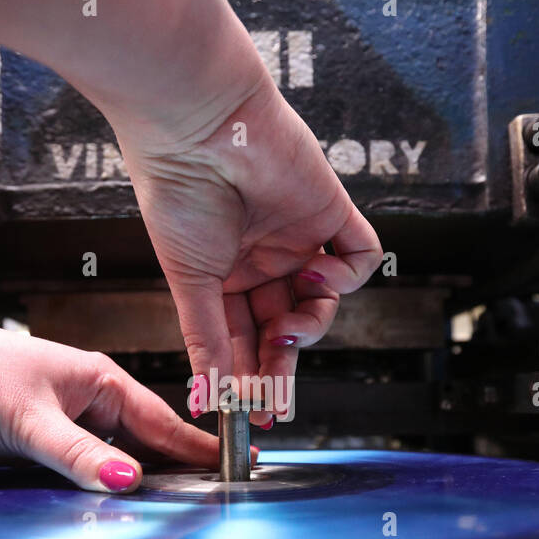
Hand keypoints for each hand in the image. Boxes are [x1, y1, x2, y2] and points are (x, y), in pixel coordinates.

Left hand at [0, 315, 219, 492]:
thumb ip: (78, 454)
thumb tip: (128, 482)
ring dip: (131, 486)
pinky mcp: (36, 448)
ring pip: (111, 463)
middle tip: (211, 503)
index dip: (200, 447)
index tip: (238, 467)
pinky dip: (95, 491)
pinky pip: (79, 475)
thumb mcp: (29, 418)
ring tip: (169, 516)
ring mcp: (62, 426)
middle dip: (174, 474)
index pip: (163, 421)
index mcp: (99, 381)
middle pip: (144, 447)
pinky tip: (108, 511)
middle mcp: (86, 402)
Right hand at [117, 80, 382, 425]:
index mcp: (223, 274)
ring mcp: (300, 236)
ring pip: (324, 302)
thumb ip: (205, 341)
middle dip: (281, 365)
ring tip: (286, 325)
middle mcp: (263, 258)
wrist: (195, 125)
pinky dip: (346, 276)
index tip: (249, 412)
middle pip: (285, 327)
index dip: (250, 375)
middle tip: (274, 399)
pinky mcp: (332, 210)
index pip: (245, 336)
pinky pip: (361, 256)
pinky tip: (315, 272)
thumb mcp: (189, 282)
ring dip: (310, 325)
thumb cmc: (177, 191)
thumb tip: (207, 395)